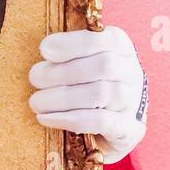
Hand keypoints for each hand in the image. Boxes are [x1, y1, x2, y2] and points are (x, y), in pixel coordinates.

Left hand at [28, 26, 146, 164]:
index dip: (74, 43)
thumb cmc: (91, 86)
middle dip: (63, 72)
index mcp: (123, 50)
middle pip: (104, 66)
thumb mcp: (85, 62)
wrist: (115, 127)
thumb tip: (48, 49)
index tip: (44, 50)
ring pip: (100, 93)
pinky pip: (99, 122)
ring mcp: (133, 103)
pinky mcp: (127, 129)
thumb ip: (70, 52)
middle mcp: (133, 74)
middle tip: (35, 78)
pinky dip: (68, 119)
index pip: (107, 40)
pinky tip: (45, 118)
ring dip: (61, 97)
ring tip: (36, 102)